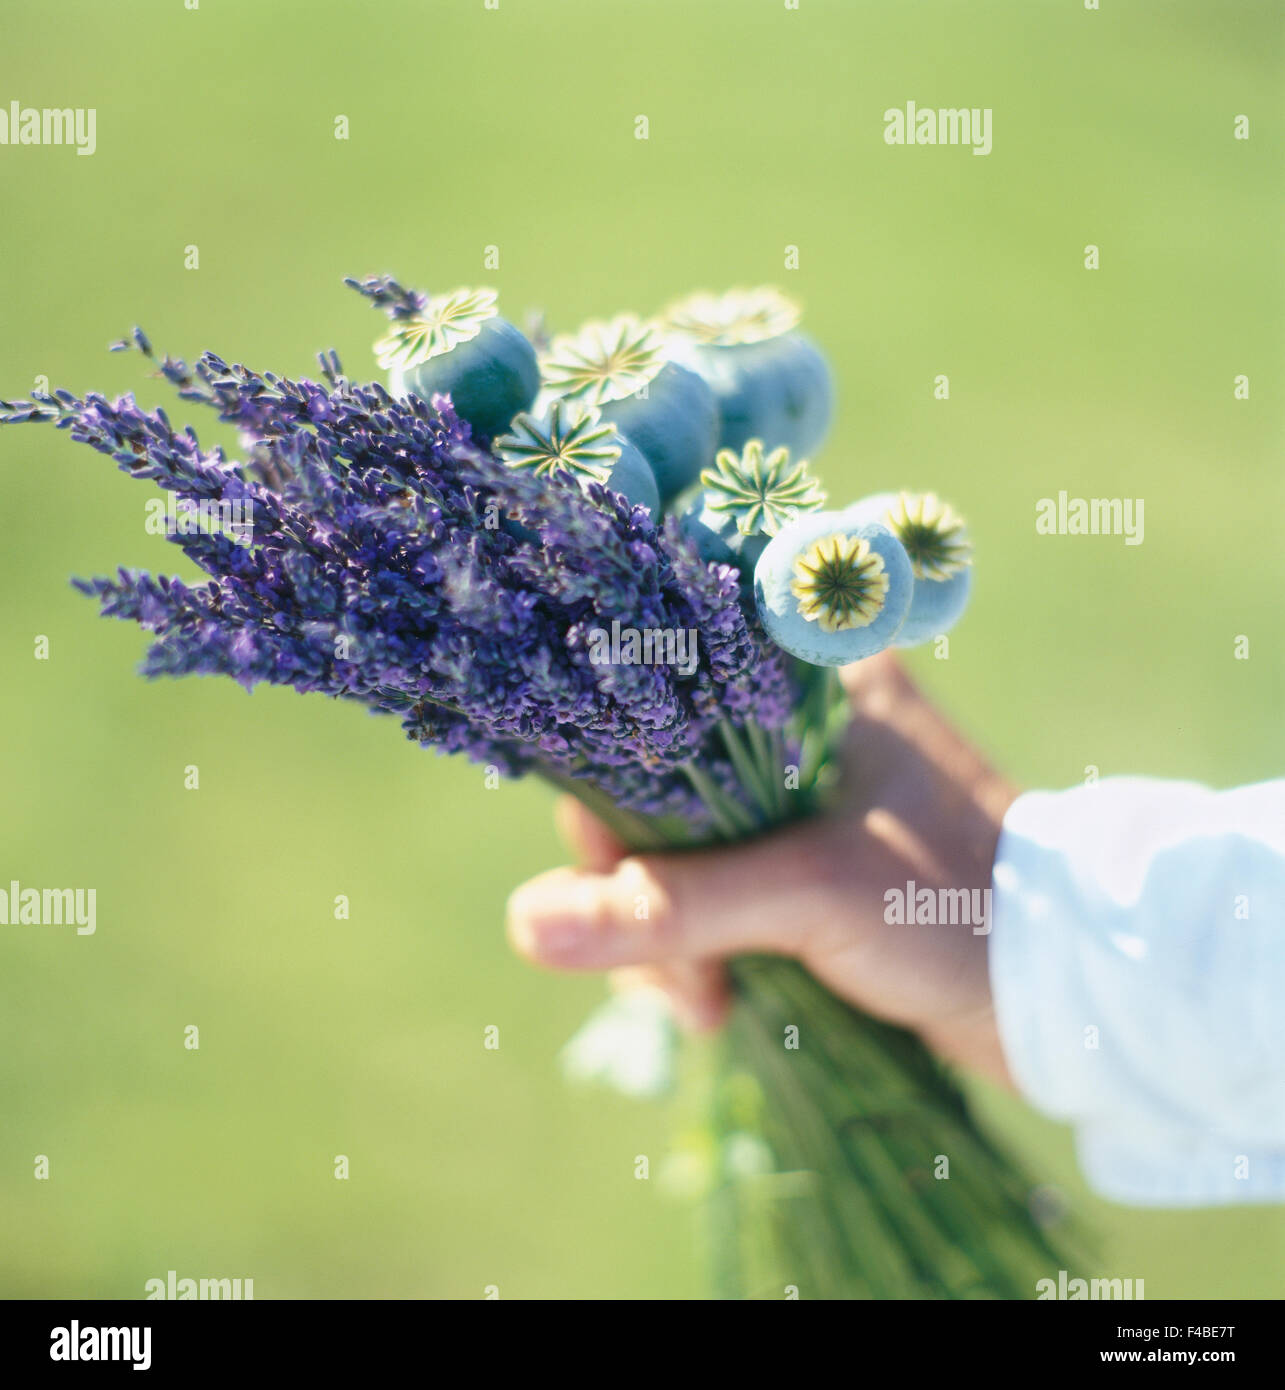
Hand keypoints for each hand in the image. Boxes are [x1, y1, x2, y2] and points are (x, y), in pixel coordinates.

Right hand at [507, 652, 1017, 1085]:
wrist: (1072, 988)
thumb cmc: (952, 907)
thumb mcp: (808, 895)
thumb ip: (671, 906)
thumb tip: (524, 923)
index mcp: (809, 685)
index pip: (661, 707)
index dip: (613, 793)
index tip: (608, 877)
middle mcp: (801, 729)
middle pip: (661, 793)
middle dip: (647, 893)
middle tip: (676, 973)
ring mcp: (806, 802)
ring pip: (685, 853)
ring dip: (674, 937)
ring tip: (708, 1003)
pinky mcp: (814, 867)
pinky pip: (722, 894)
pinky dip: (707, 948)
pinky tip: (721, 1001)